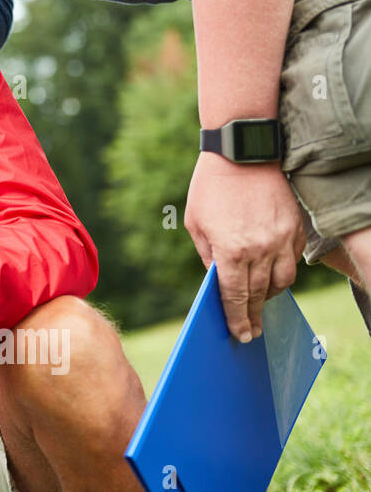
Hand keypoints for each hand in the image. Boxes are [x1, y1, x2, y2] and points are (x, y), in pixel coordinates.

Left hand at [185, 153, 304, 341]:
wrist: (242, 155)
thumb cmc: (210, 189)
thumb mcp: (196, 225)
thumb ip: (209, 257)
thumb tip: (218, 282)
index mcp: (231, 250)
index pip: (236, 296)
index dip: (238, 318)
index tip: (241, 335)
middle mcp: (260, 249)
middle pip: (259, 293)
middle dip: (253, 315)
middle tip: (251, 331)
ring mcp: (281, 239)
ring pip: (282, 281)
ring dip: (270, 296)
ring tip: (260, 303)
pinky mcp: (295, 229)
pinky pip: (293, 261)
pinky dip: (283, 273)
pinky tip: (272, 276)